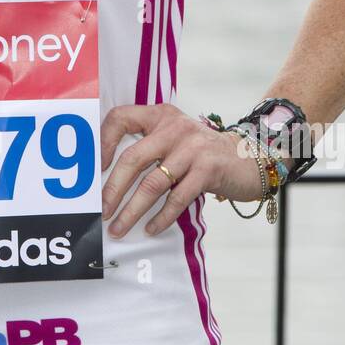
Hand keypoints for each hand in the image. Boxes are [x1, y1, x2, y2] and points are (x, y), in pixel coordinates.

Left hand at [100, 103, 262, 238]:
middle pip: (132, 159)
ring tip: (119, 227)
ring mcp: (192, 148)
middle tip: (101, 211)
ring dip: (132, 210)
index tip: (96, 168)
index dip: (103, 141)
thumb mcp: (174, 139)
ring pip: (152, 184)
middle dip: (112, 189)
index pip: (121, 117)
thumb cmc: (201, 154)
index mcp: (160, 115)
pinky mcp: (208, 169)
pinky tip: (150, 229)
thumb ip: (148, 146)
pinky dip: (161, 217)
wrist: (248, 159)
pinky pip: (177, 198)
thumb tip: (107, 177)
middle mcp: (174, 127)